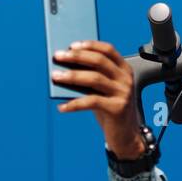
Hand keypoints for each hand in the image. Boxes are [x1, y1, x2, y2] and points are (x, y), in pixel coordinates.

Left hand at [51, 40, 144, 158]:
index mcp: (124, 70)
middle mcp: (125, 79)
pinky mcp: (117, 109)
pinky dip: (74, 103)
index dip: (90, 45)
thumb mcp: (103, 91)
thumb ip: (91, 79)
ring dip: (72, 76)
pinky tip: (62, 106)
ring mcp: (123, 93)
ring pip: (94, 79)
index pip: (108, 50)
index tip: (72, 45)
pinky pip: (91, 102)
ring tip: (55, 77)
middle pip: (99, 61)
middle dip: (76, 57)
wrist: (126, 136)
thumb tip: (65, 69)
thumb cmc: (110, 110)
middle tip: (58, 56)